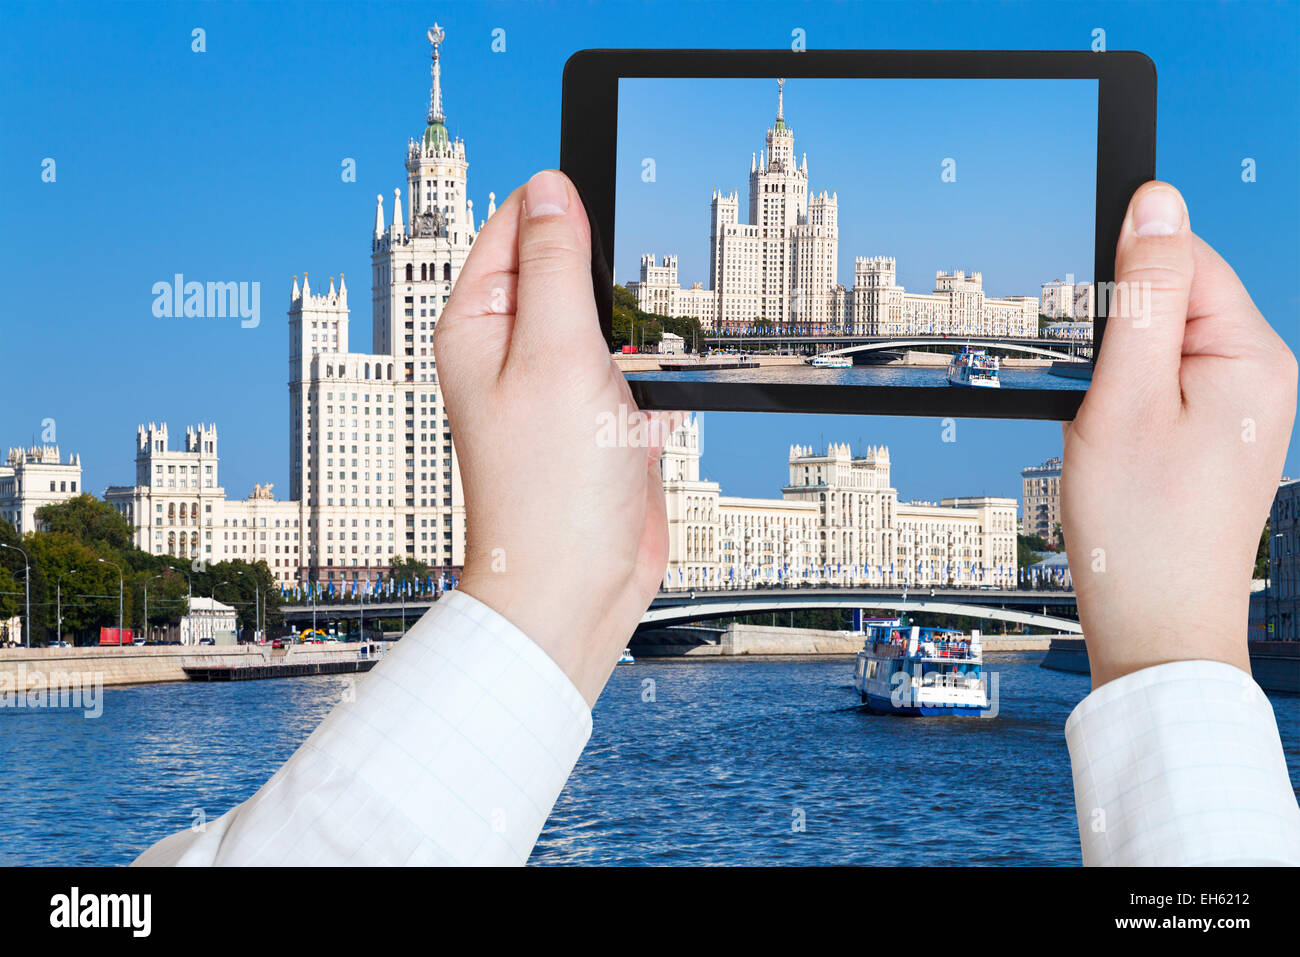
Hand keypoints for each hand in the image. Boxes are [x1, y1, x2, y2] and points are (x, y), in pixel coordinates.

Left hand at [433, 170, 679, 705]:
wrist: (576, 587)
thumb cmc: (548, 487)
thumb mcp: (553, 353)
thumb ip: (554, 264)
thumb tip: (552, 187)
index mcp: (478, 324)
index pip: (515, 228)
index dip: (562, 209)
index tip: (607, 210)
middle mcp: (514, 350)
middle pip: (569, 270)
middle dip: (611, 282)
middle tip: (623, 318)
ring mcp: (559, 386)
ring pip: (612, 324)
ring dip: (638, 340)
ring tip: (632, 382)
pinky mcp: (600, 421)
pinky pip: (637, 374)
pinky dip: (654, 385)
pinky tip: (647, 418)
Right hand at [1062, 181, 1296, 687]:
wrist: (1156, 625)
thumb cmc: (1140, 529)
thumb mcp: (1124, 396)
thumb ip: (1143, 293)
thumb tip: (1158, 200)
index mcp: (1252, 356)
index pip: (1185, 259)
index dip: (1122, 287)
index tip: (1089, 337)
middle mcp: (1259, 377)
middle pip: (1171, 303)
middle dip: (1115, 344)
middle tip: (1101, 408)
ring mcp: (1239, 410)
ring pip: (1157, 350)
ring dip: (1115, 382)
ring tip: (1109, 441)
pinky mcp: (1214, 437)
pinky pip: (1160, 390)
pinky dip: (1123, 411)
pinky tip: (1116, 454)